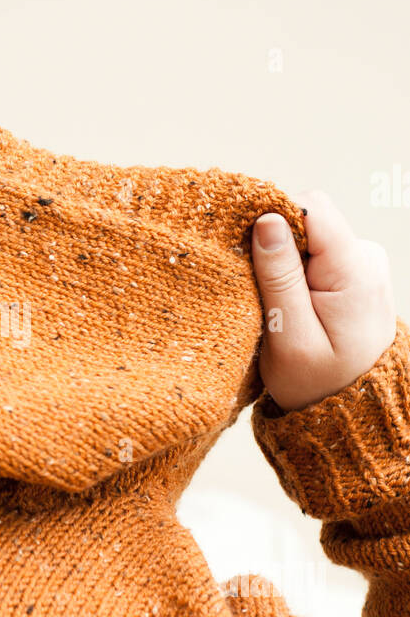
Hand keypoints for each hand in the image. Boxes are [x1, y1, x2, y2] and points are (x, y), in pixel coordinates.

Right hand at [252, 190, 395, 411]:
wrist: (349, 409)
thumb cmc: (316, 382)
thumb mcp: (288, 336)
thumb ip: (279, 276)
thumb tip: (268, 219)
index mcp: (355, 271)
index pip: (311, 207)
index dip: (273, 220)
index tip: (250, 255)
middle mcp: (367, 257)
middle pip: (309, 220)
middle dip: (278, 249)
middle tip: (266, 295)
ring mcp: (365, 263)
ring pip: (310, 237)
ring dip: (287, 264)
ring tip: (281, 306)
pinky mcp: (356, 271)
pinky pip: (318, 252)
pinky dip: (298, 273)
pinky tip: (294, 305)